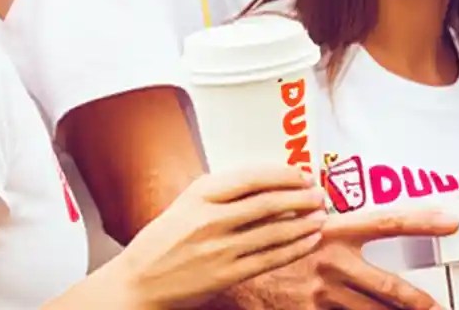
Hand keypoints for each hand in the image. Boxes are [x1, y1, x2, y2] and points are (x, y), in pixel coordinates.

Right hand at [105, 166, 326, 308]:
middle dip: (302, 197)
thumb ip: (222, 192)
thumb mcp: (186, 205)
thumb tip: (268, 180)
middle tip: (320, 194)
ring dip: (304, 222)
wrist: (136, 284)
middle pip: (268, 202)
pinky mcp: (226, 275)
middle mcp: (210, 219)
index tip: (303, 174)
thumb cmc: (163, 241)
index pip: (252, 177)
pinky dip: (295, 248)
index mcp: (199, 195)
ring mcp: (219, 248)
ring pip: (274, 231)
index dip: (284, 174)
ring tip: (322, 216)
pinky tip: (310, 240)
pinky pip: (270, 259)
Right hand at [229, 208, 458, 308]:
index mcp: (333, 231)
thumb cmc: (269, 240)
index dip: (422, 222)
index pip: (388, 221)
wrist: (230, 275)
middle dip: (418, 300)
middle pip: (388, 285)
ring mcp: (322, 295)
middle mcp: (332, 264)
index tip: (452, 221)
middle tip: (440, 307)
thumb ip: (333, 222)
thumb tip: (365, 217)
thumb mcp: (298, 219)